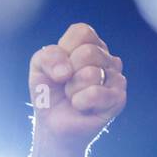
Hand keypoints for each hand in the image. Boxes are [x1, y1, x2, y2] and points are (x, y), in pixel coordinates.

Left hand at [28, 22, 126, 152]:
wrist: (52, 125)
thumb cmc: (49, 92)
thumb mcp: (38, 68)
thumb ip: (47, 56)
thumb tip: (66, 71)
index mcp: (89, 44)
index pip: (82, 32)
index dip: (63, 52)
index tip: (58, 68)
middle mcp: (106, 57)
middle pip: (87, 53)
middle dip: (67, 74)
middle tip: (66, 85)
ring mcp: (115, 77)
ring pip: (90, 74)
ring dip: (72, 90)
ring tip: (73, 96)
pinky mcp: (118, 98)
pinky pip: (95, 94)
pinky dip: (80, 102)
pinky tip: (81, 107)